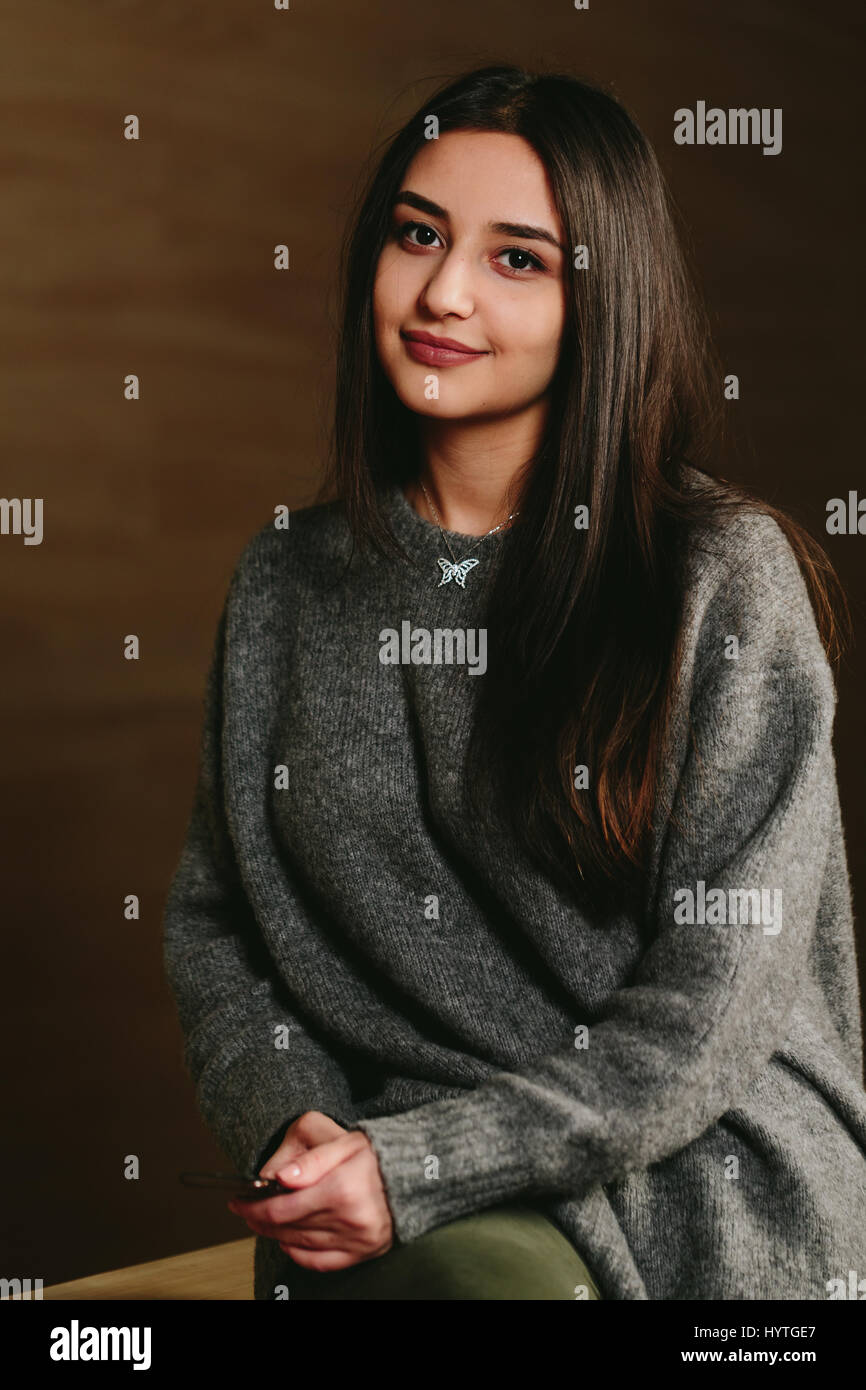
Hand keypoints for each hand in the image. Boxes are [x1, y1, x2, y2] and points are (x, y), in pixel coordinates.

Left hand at [227, 1110, 394, 1270]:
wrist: (419, 1172)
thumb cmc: (379, 1153)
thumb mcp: (346, 1143)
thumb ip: (312, 1160)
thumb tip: (279, 1178)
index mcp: (341, 1190)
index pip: (281, 1207)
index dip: (252, 1207)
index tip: (238, 1200)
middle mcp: (348, 1220)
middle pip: (287, 1228)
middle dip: (259, 1220)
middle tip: (245, 1210)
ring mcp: (357, 1240)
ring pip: (300, 1244)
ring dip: (275, 1235)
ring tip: (263, 1221)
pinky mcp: (364, 1252)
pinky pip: (321, 1262)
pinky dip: (299, 1254)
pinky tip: (288, 1242)